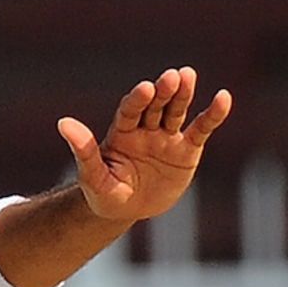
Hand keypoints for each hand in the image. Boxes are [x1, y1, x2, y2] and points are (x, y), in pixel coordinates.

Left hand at [58, 67, 231, 224]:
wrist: (127, 210)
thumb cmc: (105, 194)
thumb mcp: (93, 177)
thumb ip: (84, 150)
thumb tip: (63, 122)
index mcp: (122, 132)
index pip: (130, 110)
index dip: (138, 99)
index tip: (145, 89)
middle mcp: (146, 128)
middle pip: (156, 105)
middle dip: (164, 92)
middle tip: (172, 77)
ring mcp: (167, 136)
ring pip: (176, 111)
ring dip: (183, 94)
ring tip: (188, 76)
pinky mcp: (187, 149)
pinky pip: (201, 128)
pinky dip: (213, 114)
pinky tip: (224, 98)